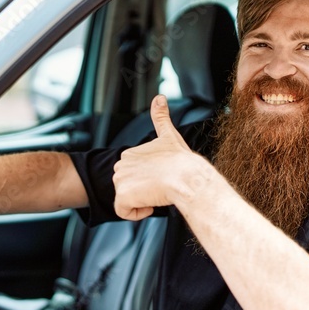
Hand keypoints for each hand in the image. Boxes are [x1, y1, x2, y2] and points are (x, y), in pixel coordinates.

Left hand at [112, 95, 205, 219]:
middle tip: (162, 186)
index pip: (134, 175)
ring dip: (143, 201)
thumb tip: (159, 97)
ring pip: (127, 200)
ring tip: (158, 192)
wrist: (187, 176)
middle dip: (144, 191)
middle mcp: (121, 165)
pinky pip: (124, 212)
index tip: (163, 177)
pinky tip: (151, 203)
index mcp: (130, 153)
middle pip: (129, 188)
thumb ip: (161, 117)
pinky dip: (137, 212)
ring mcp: (120, 180)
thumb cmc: (183, 161)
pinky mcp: (122, 196)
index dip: (149, 180)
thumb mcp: (170, 135)